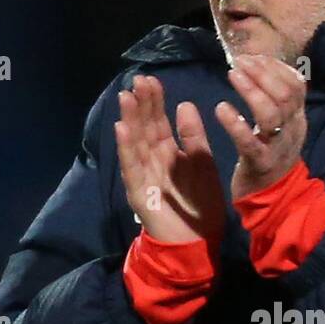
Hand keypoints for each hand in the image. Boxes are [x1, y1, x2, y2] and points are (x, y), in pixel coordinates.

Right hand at [115, 75, 224, 244]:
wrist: (198, 243)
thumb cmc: (201, 206)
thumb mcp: (203, 165)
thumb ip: (194, 138)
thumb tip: (184, 105)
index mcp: (169, 154)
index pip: (158, 122)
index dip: (154, 102)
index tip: (151, 80)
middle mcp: (153, 162)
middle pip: (144, 129)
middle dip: (140, 105)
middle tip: (137, 80)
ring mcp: (143, 177)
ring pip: (134, 144)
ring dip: (129, 120)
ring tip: (125, 97)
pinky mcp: (139, 193)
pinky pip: (132, 168)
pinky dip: (126, 149)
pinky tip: (121, 129)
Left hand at [215, 54, 307, 201]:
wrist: (274, 202)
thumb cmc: (270, 158)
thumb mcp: (280, 127)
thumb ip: (275, 100)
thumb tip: (260, 65)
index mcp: (297, 119)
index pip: (297, 85)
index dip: (275, 67)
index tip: (252, 58)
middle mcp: (292, 130)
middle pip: (285, 95)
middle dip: (262, 73)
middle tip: (238, 63)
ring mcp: (277, 148)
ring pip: (271, 114)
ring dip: (251, 91)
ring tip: (232, 76)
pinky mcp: (260, 164)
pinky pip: (249, 142)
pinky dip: (235, 123)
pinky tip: (221, 109)